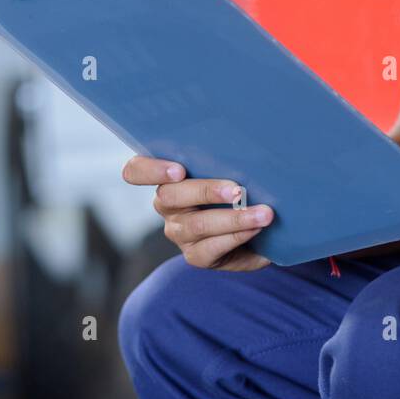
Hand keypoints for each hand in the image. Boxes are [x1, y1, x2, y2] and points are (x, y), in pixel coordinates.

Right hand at [122, 156, 274, 271]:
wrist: (257, 226)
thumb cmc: (238, 186)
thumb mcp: (229, 168)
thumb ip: (224, 157)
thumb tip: (249, 143)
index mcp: (167, 178)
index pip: (137, 171)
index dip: (150, 170)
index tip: (178, 170)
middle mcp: (167, 206)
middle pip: (170, 196)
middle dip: (206, 191)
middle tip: (237, 190)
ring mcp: (179, 232)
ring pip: (196, 225)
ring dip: (233, 218)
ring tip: (263, 213)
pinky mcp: (196, 255)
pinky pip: (211, 248)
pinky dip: (237, 236)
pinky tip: (256, 229)